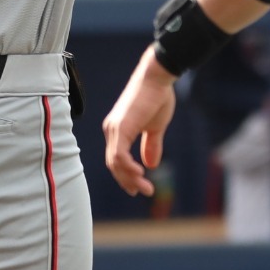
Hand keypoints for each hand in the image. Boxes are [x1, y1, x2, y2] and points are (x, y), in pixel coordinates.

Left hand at [103, 46, 179, 196]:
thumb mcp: (155, 127)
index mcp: (118, 130)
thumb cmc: (158, 97)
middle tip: (144, 191)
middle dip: (127, 181)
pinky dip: (127, 167)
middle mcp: (112, 130)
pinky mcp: (120, 128)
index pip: (116, 159)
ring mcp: (114, 129)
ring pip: (115, 162)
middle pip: (113, 164)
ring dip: (129, 178)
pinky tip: (140, 173)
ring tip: (145, 187)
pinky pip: (119, 155)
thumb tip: (151, 165)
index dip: (126, 175)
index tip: (139, 187)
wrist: (157, 77)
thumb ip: (151, 145)